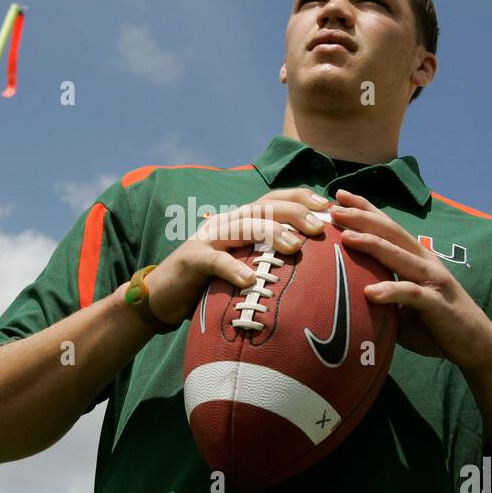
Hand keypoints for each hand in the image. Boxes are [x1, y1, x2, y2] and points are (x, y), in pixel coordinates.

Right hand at [145, 187, 329, 326]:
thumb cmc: (211, 282)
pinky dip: (232, 268)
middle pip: (263, 207)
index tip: (328, 206)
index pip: (274, 199)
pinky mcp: (192, 259)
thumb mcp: (243, 265)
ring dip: (270, 234)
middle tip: (319, 228)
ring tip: (294, 247)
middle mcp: (226, 223)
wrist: (163, 294)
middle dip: (294, 213)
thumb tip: (311, 263)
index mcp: (241, 221)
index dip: (300, 198)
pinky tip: (249, 280)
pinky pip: (215, 261)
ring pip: (243, 227)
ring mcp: (208, 239)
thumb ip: (268, 259)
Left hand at [328, 188, 491, 370]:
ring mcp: (433, 280)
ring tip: (347, 237)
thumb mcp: (403, 306)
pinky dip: (391, 292)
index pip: (389, 228)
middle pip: (391, 233)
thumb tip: (348, 297)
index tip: (340, 196)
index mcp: (416, 259)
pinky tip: (370, 293)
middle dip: (363, 217)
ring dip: (373, 244)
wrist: (477, 345)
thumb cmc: (436, 326)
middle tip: (335, 208)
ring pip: (399, 256)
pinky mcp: (437, 304)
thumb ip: (382, 295)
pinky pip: (411, 294)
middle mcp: (425, 262)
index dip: (366, 209)